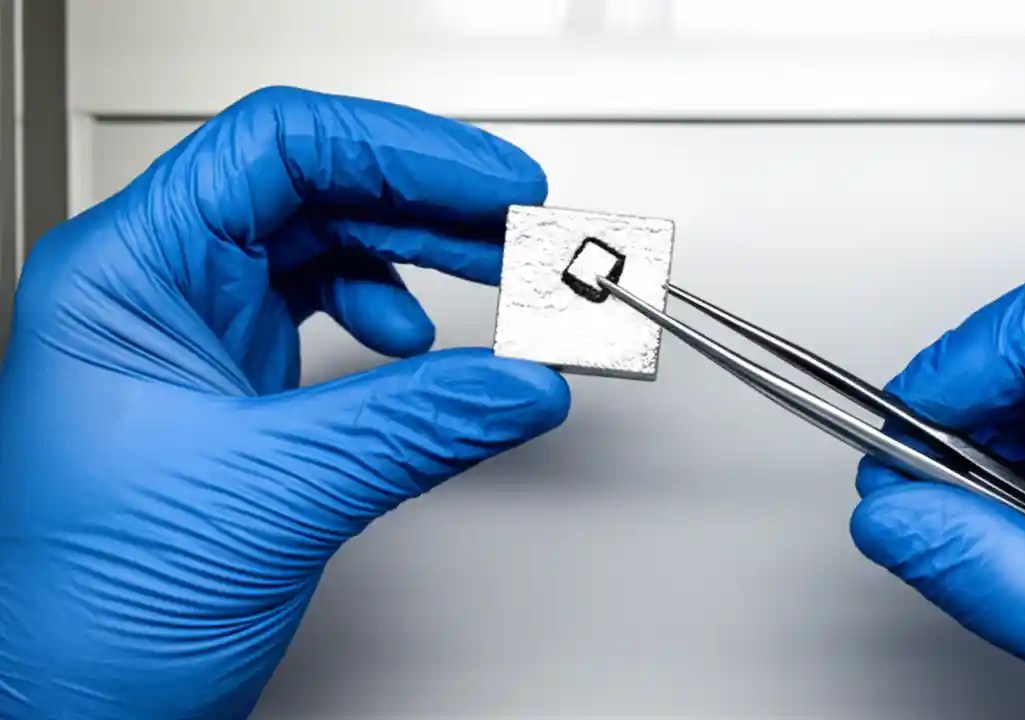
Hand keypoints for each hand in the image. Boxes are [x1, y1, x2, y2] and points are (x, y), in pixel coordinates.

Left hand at [0, 87, 569, 718]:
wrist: (69, 711)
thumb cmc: (83, 613)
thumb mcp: (271, 497)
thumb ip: (415, 426)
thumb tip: (524, 380)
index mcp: (127, 275)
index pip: (277, 150)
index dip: (400, 150)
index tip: (490, 183)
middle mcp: (158, 291)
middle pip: (315, 189)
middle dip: (429, 203)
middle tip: (520, 230)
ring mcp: (199, 337)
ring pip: (329, 245)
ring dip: (423, 254)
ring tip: (497, 276)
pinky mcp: (238, 388)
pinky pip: (332, 311)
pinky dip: (397, 316)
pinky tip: (422, 344)